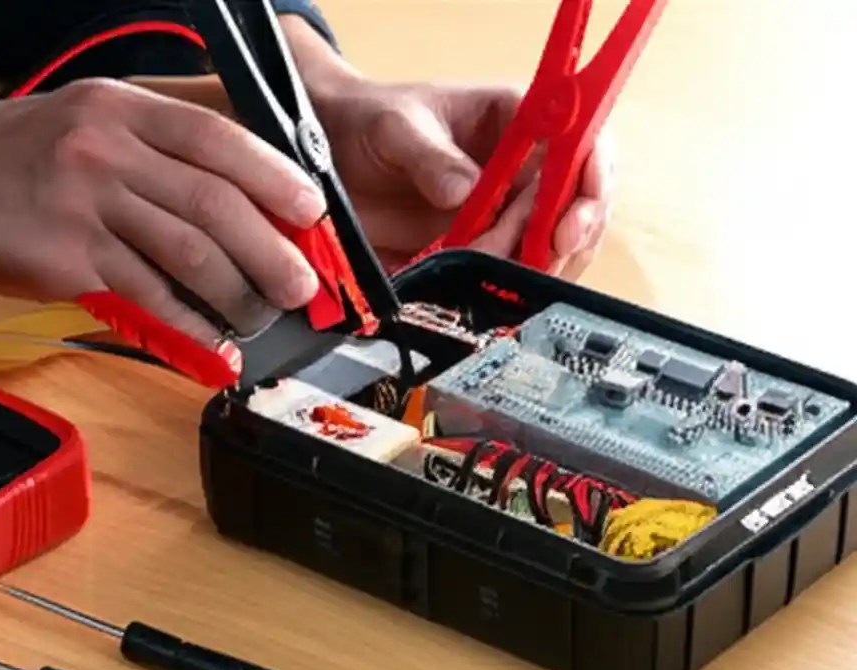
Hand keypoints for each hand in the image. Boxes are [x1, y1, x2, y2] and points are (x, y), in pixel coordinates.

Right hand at [0, 78, 326, 370]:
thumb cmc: (3, 159)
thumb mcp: (80, 120)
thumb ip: (148, 143)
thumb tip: (226, 187)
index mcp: (120, 108)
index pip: (218, 138)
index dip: (274, 177)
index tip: (309, 209)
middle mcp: (107, 150)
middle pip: (215, 202)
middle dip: (271, 249)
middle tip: (301, 282)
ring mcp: (86, 206)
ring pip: (188, 254)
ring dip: (236, 293)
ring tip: (259, 316)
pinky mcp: (67, 262)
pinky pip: (146, 298)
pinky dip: (187, 326)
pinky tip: (210, 344)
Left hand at [280, 17, 612, 279]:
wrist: (330, 153)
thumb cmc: (369, 121)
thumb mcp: (394, 127)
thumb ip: (429, 156)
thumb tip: (464, 192)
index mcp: (518, 121)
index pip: (582, 145)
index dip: (588, 183)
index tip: (568, 219)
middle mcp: (525, 169)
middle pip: (578, 208)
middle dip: (562, 242)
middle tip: (527, 262)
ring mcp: (506, 214)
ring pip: (552, 250)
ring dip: (533, 272)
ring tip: (494, 280)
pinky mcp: (480, 250)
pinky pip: (509, 276)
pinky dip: (502, 292)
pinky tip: (479, 298)